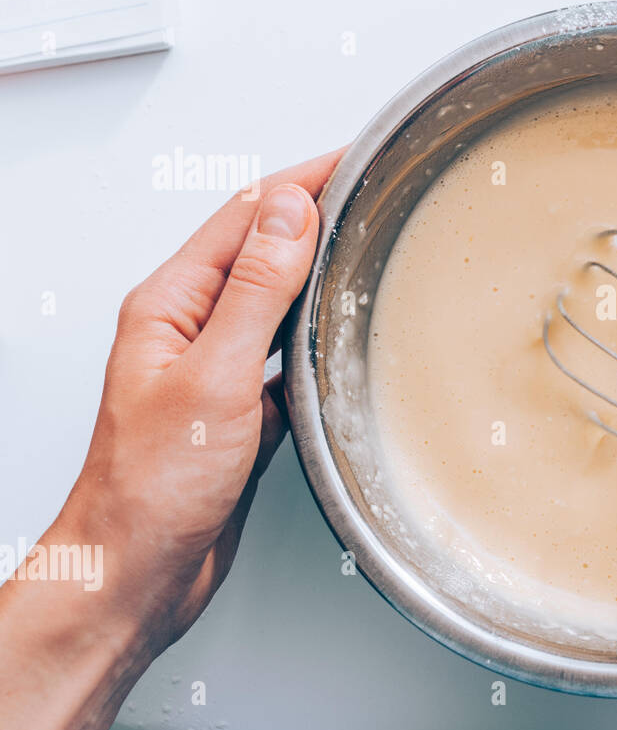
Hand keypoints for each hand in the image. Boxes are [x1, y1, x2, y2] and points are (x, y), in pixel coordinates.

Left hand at [0, 150, 341, 729]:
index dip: (302, 182)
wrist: (135, 572)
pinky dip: (313, 333)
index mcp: (170, 305)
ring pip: (272, 299)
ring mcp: (211, 368)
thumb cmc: (151, 487)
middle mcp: (188, 329)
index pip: (244, 216)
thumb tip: (288, 211)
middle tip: (367, 190)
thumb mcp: (214, 375)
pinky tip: (336, 337)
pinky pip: (281, 352)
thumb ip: (255, 291)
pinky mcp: (235, 408)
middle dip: (311, 213)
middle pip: (258, 249)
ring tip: (359, 246)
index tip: (352, 157)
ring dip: (313, 269)